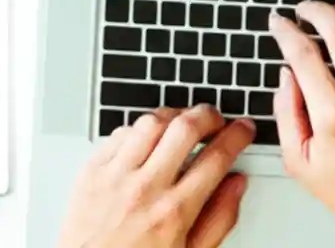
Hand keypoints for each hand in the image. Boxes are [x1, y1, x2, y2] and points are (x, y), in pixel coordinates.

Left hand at [58, 105, 254, 247]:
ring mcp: (115, 177)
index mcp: (174, 213)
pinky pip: (119, 133)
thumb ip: (219, 218)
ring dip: (173, 116)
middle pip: (185, 129)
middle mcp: (145, 189)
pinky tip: (148, 137)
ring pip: (151, 123)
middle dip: (209, 115)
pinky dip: (139, 128)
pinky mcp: (91, 172)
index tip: (243, 129)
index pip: (216, 158)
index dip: (236, 136)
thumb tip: (236, 184)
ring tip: (182, 123)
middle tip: (216, 120)